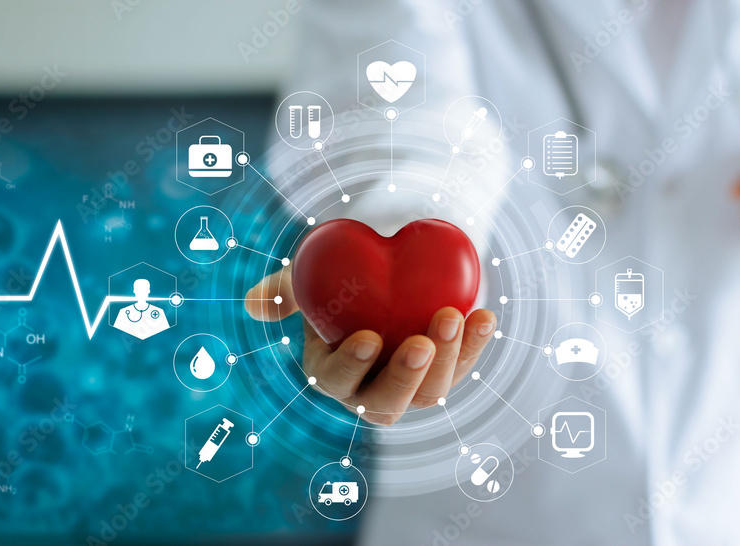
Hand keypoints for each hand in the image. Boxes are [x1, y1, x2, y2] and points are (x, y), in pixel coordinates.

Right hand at [244, 265, 496, 425]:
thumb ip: (285, 289)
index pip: (337, 381)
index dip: (352, 366)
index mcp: (331, 372)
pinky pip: (462, 366)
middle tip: (422, 341)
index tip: (368, 338)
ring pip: (429, 392)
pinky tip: (485, 317)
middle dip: (406, 376)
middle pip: (386, 402)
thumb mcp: (310, 277)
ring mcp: (411, 385)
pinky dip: (474, 344)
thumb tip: (254, 304)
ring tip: (455, 316)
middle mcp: (369, 390)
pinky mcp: (445, 371)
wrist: (383, 268)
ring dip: (447, 359)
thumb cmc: (339, 278)